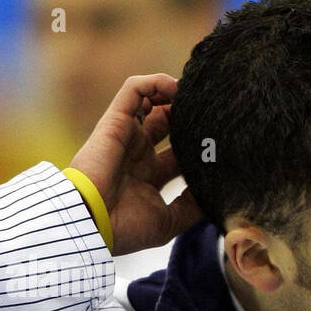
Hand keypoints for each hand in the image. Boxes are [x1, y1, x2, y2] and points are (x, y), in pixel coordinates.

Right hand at [67, 74, 201, 255]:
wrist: (90, 221)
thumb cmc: (123, 227)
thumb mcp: (167, 222)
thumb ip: (191, 206)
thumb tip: (216, 192)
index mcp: (147, 177)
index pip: (178, 152)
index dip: (198, 145)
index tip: (220, 144)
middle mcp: (138, 153)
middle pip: (169, 124)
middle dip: (190, 117)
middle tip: (213, 115)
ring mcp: (127, 135)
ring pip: (153, 101)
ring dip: (175, 94)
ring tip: (197, 96)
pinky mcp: (116, 121)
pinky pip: (135, 89)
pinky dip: (156, 82)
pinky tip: (178, 89)